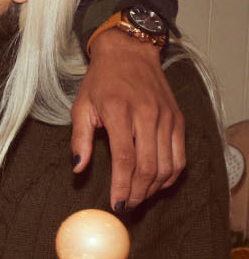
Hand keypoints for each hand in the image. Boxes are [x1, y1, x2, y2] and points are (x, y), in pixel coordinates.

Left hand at [73, 28, 185, 208]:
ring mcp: (166, 118)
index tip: (115, 203)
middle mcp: (147, 116)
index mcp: (119, 112)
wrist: (130, 53)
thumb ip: (79, 138)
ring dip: (153, 187)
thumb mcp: (81, 106)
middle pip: (148, 166)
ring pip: (166, 164)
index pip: (124, 158)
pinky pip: (180, 155)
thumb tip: (78, 167)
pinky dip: (171, 175)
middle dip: (137, 192)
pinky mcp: (178, 120)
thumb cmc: (102, 80)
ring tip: (138, 197)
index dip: (121, 185)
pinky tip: (158, 184)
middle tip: (126, 205)